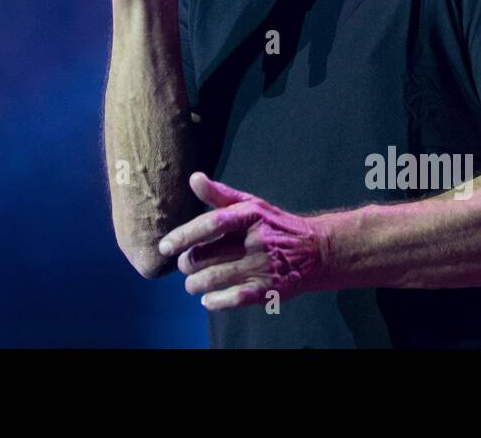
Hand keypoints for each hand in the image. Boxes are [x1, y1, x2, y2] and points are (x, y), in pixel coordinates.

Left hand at [158, 172, 329, 310]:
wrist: (316, 250)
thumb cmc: (274, 225)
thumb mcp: (251, 204)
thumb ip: (219, 195)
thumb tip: (194, 178)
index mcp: (249, 215)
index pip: (211, 223)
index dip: (184, 235)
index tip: (164, 246)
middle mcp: (255, 240)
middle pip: (206, 255)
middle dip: (188, 263)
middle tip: (186, 264)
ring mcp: (262, 266)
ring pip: (214, 278)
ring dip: (195, 284)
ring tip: (192, 283)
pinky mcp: (268, 290)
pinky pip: (233, 298)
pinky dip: (214, 301)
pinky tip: (208, 299)